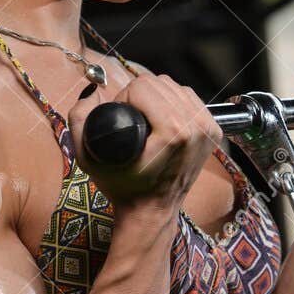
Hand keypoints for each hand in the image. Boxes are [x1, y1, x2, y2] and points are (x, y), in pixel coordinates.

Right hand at [68, 73, 220, 219]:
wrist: (152, 211)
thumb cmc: (122, 188)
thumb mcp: (88, 159)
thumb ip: (80, 119)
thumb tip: (93, 91)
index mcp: (173, 131)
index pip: (142, 86)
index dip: (123, 97)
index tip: (120, 117)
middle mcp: (196, 126)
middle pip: (160, 82)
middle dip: (139, 95)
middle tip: (131, 117)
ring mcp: (207, 128)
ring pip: (175, 86)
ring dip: (157, 96)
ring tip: (146, 117)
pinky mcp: (213, 130)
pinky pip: (189, 98)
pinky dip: (174, 101)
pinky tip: (164, 116)